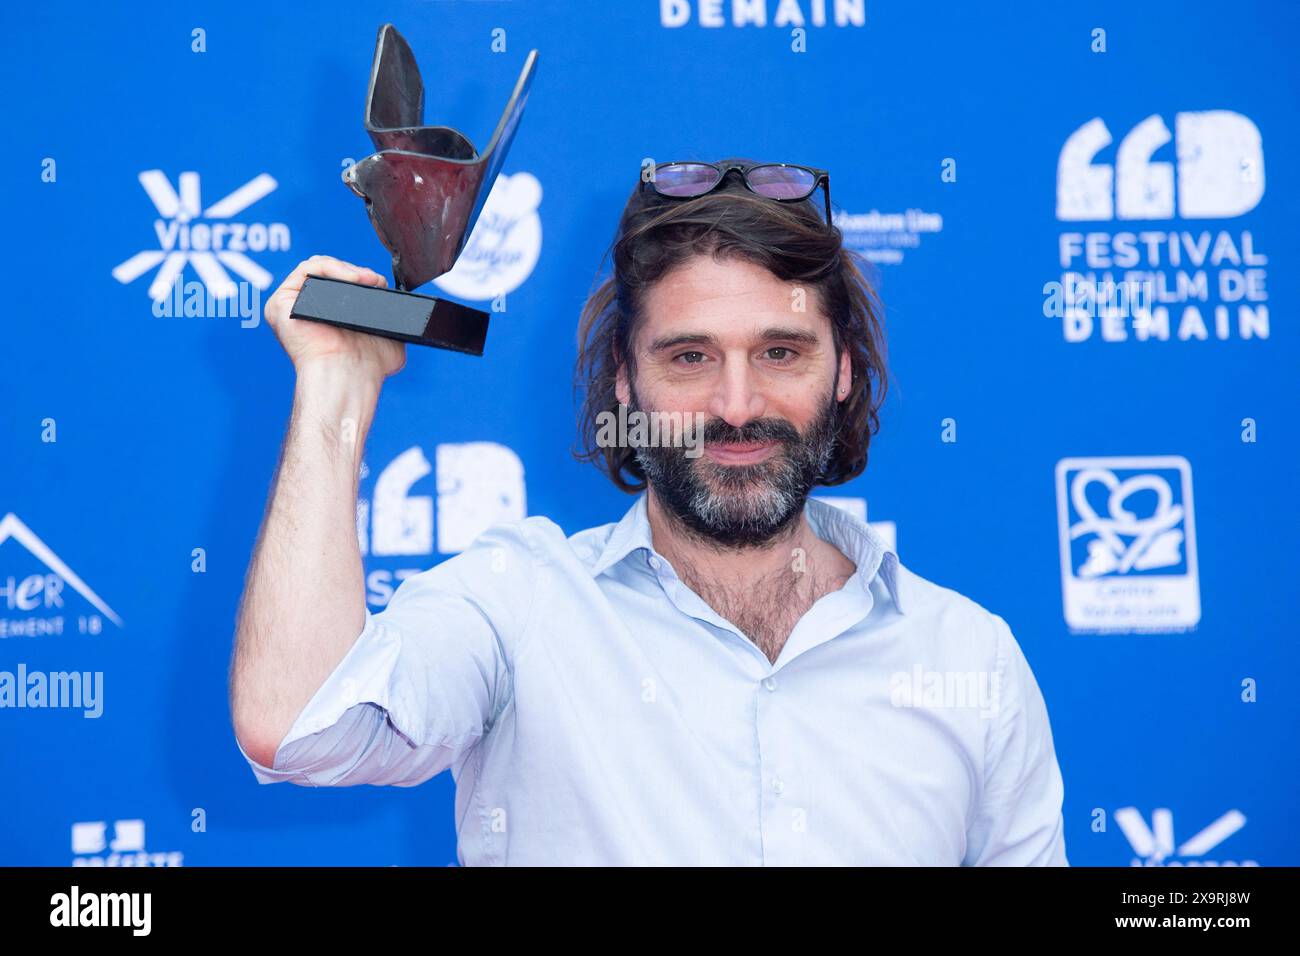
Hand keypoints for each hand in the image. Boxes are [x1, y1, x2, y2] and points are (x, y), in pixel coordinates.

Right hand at [264, 255, 406, 380]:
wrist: (351, 374)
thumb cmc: (368, 365)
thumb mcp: (388, 336)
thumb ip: (389, 317)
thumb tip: (392, 299)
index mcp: (329, 316)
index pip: (341, 283)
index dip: (360, 277)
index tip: (379, 283)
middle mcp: (308, 311)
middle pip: (329, 273)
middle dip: (354, 271)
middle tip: (373, 281)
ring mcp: (292, 306)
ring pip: (317, 268)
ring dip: (344, 268)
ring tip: (364, 280)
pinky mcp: (280, 303)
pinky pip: (304, 271)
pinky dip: (329, 267)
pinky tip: (350, 278)